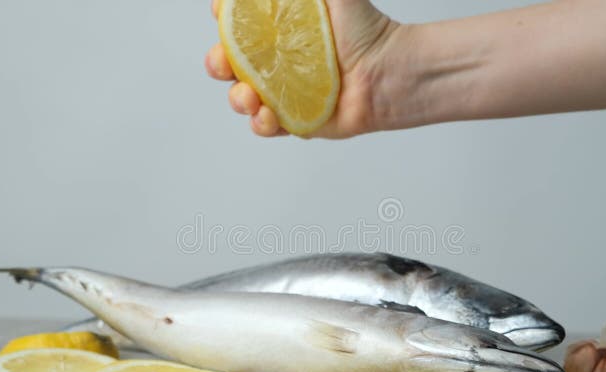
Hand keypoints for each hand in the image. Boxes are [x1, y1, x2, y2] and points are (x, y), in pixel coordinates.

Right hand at [205, 0, 398, 138]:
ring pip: (242, 98)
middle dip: (217, 64)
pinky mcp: (296, 120)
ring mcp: (284, 92)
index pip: (237, 24)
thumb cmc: (365, 29)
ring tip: (249, 97)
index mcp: (278, 29)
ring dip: (236, 98)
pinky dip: (260, 123)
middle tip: (223, 63)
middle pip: (229, 64)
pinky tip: (266, 116)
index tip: (221, 12)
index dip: (223, 19)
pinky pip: (267, 126)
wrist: (388, 70)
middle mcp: (276, 60)